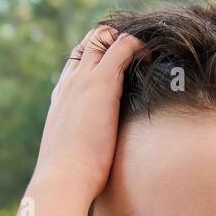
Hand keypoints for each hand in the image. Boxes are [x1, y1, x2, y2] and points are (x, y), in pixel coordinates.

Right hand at [30, 24, 146, 200]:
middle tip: (138, 55)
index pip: (77, 63)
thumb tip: (94, 162)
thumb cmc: (70, 177)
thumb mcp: (74, 155)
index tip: (120, 68)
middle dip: (113, 41)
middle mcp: (69, 83)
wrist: (62, 178)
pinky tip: (153, 58)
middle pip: (88, 43)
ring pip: (102, 37)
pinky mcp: (100, 82)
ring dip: (126, 39)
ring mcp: (83, 80)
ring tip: (148, 54)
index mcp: (62, 99)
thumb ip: (83, 146)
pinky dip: (139, 45)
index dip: (98, 58)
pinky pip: (122, 46)